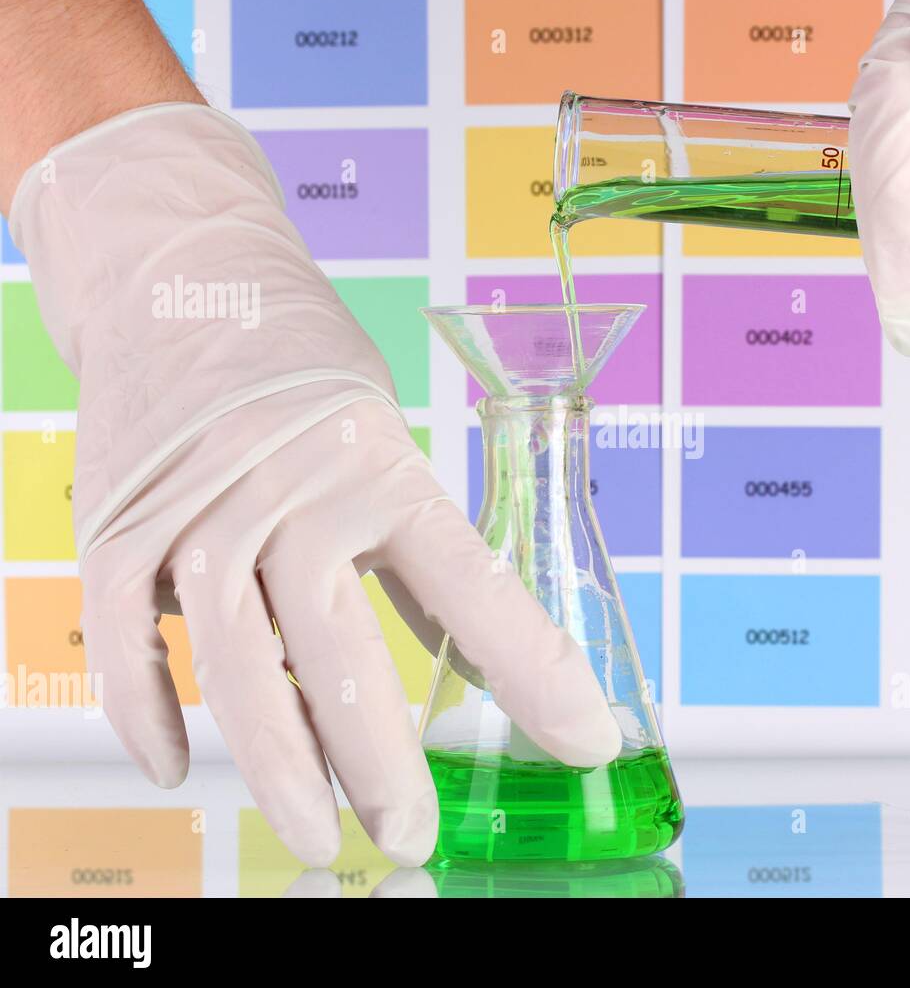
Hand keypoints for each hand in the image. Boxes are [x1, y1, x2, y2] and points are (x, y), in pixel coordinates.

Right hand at [8, 103, 620, 866]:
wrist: (179, 275)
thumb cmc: (300, 367)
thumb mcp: (384, 442)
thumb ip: (416, 560)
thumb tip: (474, 668)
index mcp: (381, 467)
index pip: (474, 588)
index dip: (535, 672)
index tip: (587, 740)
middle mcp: (293, 488)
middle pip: (340, 645)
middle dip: (379, 760)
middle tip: (412, 836)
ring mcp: (198, 508)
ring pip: (236, 660)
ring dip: (278, 762)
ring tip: (316, 834)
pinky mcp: (120, 524)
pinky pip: (126, 636)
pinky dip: (146, 709)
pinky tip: (179, 766)